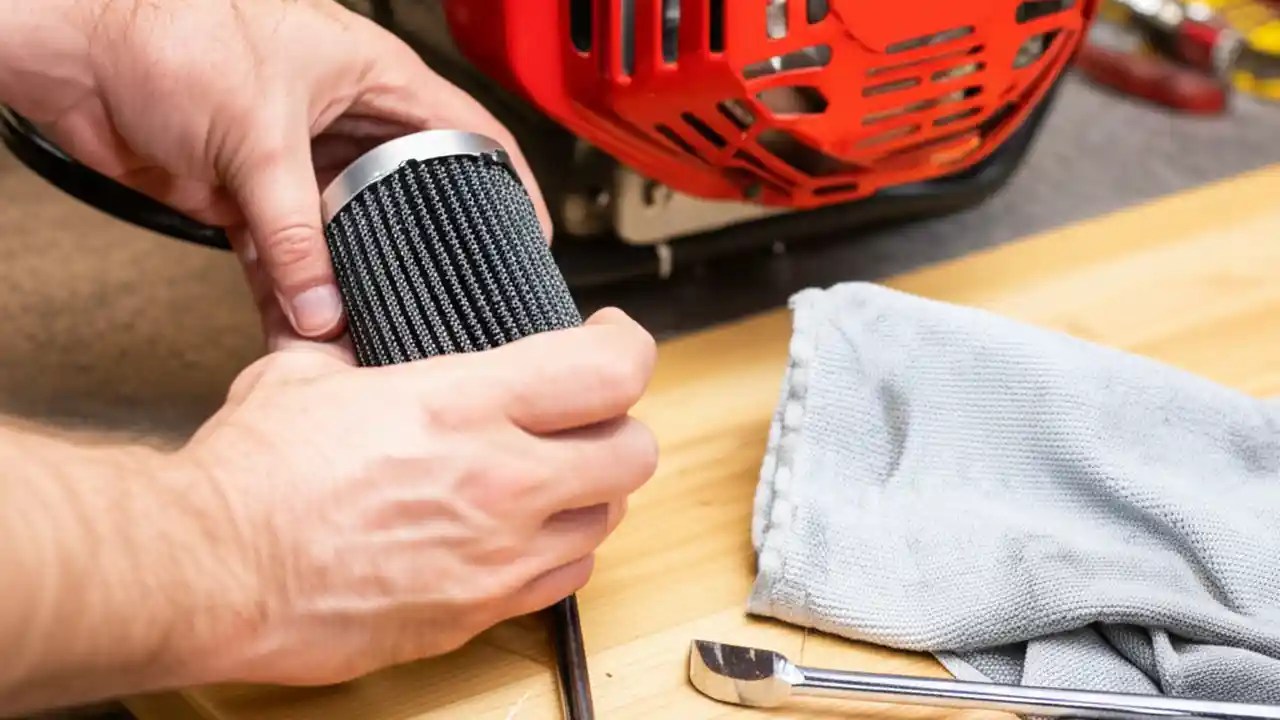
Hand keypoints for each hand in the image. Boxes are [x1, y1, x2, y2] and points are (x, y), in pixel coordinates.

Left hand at [4, 0, 548, 340]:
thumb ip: (295, 231)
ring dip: (348, 282)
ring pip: (343, 235)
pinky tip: (302, 324)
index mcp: (375, 79)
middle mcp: (343, 120)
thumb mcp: (258, 132)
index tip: (530, 236)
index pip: (468, 135)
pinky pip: (284, 256)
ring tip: (369, 326)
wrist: (72, 46)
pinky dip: (289, 291)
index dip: (508, 185)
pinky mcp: (246, 195)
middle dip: (420, 249)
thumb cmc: (168, 25)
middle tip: (443, 297)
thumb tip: (322, 304)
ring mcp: (295, 161)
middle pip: (405, 197)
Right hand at [176, 307, 657, 685]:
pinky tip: (521, 534)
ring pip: (608, 521)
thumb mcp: (310, 374)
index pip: (611, 371)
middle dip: (620, 427)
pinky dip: (558, 552)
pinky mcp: (477, 613)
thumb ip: (367, 351)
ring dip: (590, 493)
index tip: (611, 342)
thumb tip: (371, 334)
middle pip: (634, 452)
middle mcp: (500, 482)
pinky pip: (562, 581)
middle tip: (589, 416)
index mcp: (466, 405)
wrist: (209, 571)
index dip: (628, 347)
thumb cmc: (250, 478)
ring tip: (553, 477)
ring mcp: (497, 557)